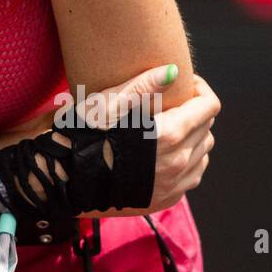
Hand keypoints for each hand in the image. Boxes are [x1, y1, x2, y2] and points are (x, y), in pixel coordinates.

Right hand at [0, 66, 219, 214]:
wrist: (61, 180)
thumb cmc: (80, 137)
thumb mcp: (107, 103)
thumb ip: (143, 85)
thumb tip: (174, 71)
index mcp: (169, 134)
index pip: (209, 107)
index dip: (200, 90)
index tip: (184, 84)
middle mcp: (178, 162)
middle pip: (207, 129)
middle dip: (195, 112)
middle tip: (171, 103)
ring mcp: (173, 185)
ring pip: (203, 154)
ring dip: (193, 138)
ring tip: (168, 128)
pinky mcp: (164, 200)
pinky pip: (191, 177)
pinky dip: (186, 161)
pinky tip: (165, 153)